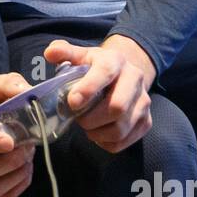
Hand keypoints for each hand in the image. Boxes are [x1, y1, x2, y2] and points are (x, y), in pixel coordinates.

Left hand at [43, 38, 152, 153]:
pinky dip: (108, 143)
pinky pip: (126, 140)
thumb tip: (49, 53)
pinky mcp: (146, 120)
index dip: (88, 89)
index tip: (72, 103)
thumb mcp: (80, 55)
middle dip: (92, 119)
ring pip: (122, 127)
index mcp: (116, 60)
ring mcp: (143, 101)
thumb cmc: (96, 67)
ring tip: (87, 128)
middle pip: (118, 107)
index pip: (105, 73)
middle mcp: (135, 79)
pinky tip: (99, 135)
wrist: (124, 74)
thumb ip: (64, 52)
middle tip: (78, 119)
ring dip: (98, 133)